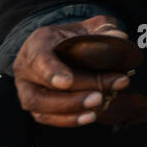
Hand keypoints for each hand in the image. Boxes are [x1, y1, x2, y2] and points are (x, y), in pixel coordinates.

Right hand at [13, 15, 131, 126]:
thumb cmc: (76, 37)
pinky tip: (91, 116)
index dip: (51, 71)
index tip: (67, 82)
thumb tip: (119, 38)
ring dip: (69, 110)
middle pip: (42, 88)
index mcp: (38, 43)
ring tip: (97, 107)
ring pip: (39, 105)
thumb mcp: (89, 27)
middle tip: (99, 96)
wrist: (61, 47)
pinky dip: (68, 119)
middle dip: (71, 96)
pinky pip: (45, 117)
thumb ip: (104, 29)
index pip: (39, 58)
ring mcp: (27, 88)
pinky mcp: (34, 105)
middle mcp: (26, 67)